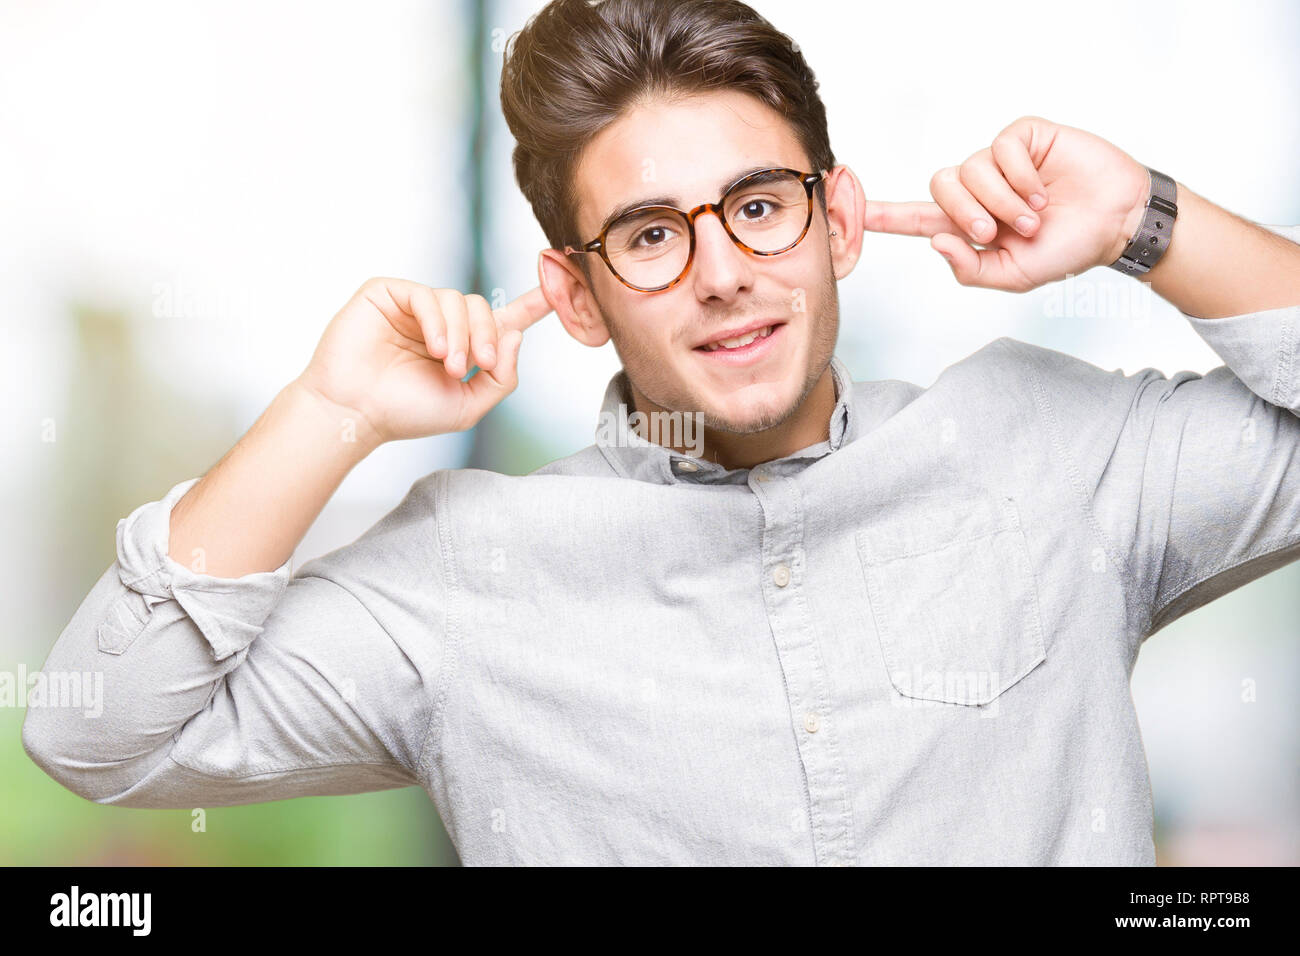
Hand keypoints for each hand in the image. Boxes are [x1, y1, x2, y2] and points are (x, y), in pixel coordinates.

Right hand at [296, 278, 552, 444]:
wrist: (356, 414)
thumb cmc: (405, 413)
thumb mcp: (468, 405)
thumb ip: (502, 376)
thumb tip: (516, 334)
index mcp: (463, 346)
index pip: (505, 320)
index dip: (533, 304)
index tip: (561, 287)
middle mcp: (441, 322)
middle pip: (484, 308)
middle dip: (486, 336)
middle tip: (475, 366)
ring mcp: (414, 306)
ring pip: (458, 300)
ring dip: (460, 335)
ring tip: (447, 365)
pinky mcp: (388, 293)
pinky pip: (426, 294)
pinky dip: (437, 321)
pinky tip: (432, 348)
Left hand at [864, 116, 1150, 291]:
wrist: (1115, 223)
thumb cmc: (1066, 250)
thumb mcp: (1013, 276)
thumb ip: (970, 269)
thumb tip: (936, 243)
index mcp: (969, 224)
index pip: (917, 218)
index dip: (886, 215)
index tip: (853, 210)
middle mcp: (978, 190)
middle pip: (940, 187)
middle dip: (966, 213)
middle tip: (999, 231)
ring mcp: (999, 162)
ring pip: (969, 169)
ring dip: (1000, 199)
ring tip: (1034, 214)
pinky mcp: (1024, 137)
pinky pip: (1000, 148)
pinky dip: (1019, 174)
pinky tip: (1041, 189)